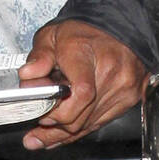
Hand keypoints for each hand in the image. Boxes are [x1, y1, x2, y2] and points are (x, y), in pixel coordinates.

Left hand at [18, 20, 148, 150]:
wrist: (116, 27)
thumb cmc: (83, 32)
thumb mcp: (51, 35)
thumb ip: (39, 57)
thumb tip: (28, 77)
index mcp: (87, 51)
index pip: (80, 92)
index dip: (58, 111)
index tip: (42, 112)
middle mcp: (111, 70)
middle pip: (81, 115)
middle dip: (55, 124)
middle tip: (38, 123)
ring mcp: (124, 86)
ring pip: (89, 124)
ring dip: (66, 130)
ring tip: (45, 132)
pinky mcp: (130, 98)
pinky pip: (101, 123)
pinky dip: (81, 128)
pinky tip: (64, 131)